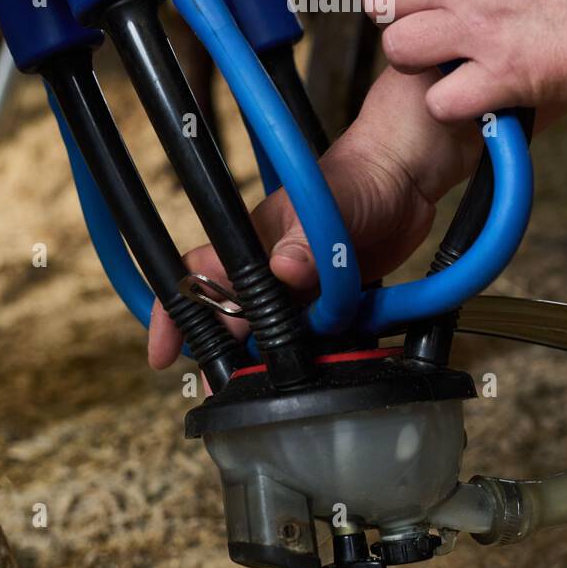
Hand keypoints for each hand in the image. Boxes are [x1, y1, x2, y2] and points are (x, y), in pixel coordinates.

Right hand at [148, 65, 480, 366]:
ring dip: (272, 361)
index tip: (162, 353)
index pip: (199, 278)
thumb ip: (302, 242)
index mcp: (253, 243)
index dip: (175, 315)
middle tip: (223, 388)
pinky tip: (320, 372)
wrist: (404, 176)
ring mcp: (302, 288)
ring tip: (269, 391)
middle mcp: (271, 270)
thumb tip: (282, 272)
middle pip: (234, 319)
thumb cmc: (354, 177)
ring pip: (275, 334)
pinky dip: (316, 354)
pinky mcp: (333, 300)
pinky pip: (317, 336)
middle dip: (224, 355)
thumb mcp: (322, 206)